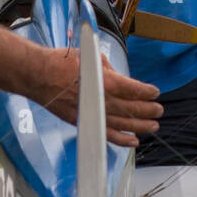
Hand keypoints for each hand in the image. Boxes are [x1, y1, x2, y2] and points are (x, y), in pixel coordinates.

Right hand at [34, 49, 161, 147]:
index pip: (133, 89)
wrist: (38, 75)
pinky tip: (133, 141)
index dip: (147, 92)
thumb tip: (118, 76)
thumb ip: (108, 68)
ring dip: (141, 126)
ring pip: (123, 123)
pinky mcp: (83, 121)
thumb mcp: (90, 56)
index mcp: (104, 80)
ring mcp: (92, 112)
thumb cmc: (61, 62)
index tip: (155, 92)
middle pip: (132, 108)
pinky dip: (121, 139)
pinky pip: (106, 134)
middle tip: (158, 110)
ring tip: (153, 126)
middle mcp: (101, 99)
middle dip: (148, 110)